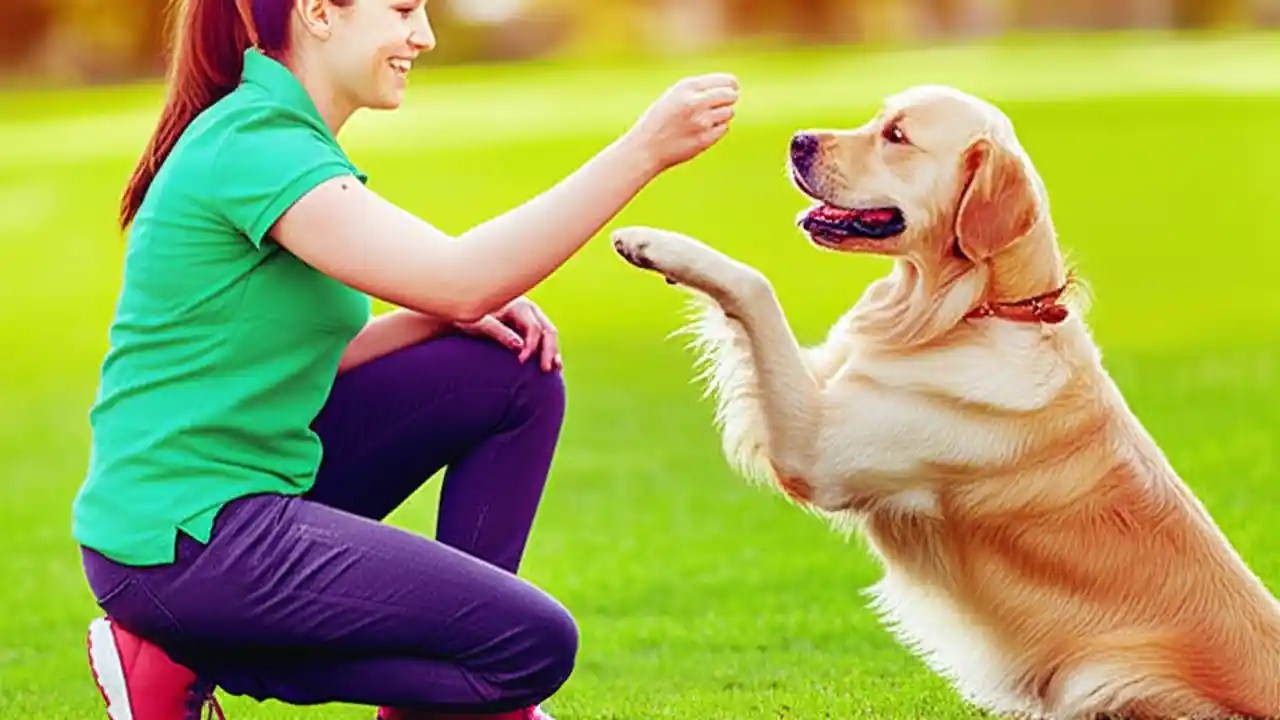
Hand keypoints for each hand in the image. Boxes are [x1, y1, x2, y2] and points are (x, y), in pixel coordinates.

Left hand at [453, 297, 561, 371]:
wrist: (464, 313)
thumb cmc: (468, 318)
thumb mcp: (480, 324)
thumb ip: (499, 333)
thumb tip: (519, 346)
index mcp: (518, 306)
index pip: (534, 327)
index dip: (531, 346)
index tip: (522, 362)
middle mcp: (529, 309)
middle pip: (547, 330)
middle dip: (549, 350)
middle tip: (546, 370)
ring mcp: (532, 317)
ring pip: (550, 334)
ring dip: (553, 351)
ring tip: (556, 369)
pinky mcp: (531, 326)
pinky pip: (545, 338)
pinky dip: (549, 351)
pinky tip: (553, 365)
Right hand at [623, 73, 739, 173]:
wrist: (646, 147)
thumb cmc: (661, 119)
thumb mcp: (675, 95)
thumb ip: (699, 89)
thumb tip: (732, 87)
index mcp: (687, 87)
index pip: (726, 80)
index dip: (732, 85)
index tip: (733, 88)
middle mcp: (695, 102)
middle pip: (731, 95)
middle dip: (731, 98)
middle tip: (725, 103)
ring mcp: (701, 121)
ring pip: (729, 112)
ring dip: (722, 115)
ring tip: (705, 120)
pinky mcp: (705, 139)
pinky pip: (724, 129)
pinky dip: (717, 129)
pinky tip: (701, 131)